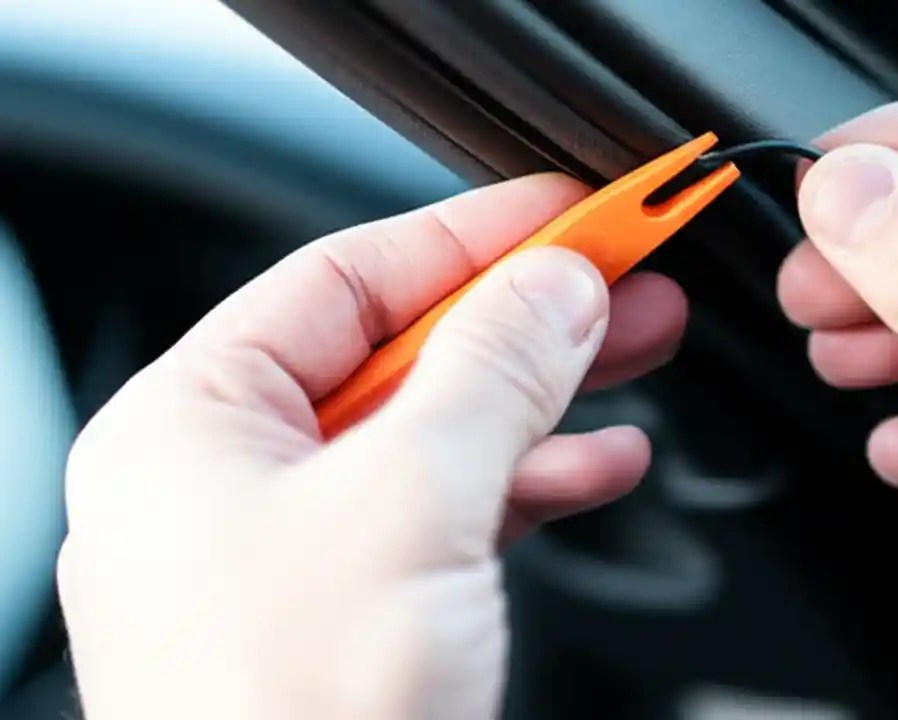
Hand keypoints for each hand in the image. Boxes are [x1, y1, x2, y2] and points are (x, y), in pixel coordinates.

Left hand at [57, 174, 686, 718]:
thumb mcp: (410, 503)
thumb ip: (491, 373)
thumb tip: (555, 285)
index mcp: (192, 426)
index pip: (346, 278)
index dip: (472, 235)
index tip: (570, 209)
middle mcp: (232, 482)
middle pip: (403, 351)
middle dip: (528, 313)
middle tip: (627, 270)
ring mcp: (295, 553)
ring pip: (438, 432)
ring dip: (546, 392)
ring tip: (641, 347)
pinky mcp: (354, 615)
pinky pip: (452, 514)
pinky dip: (533, 481)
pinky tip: (603, 460)